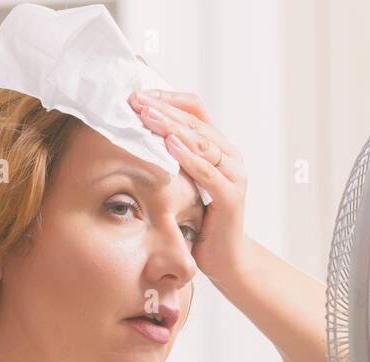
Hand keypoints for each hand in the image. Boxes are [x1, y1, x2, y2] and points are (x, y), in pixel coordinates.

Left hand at [128, 88, 248, 284]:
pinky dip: (188, 157)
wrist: (225, 258)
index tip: (138, 95)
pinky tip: (169, 144)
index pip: (195, 109)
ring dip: (171, 126)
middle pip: (195, 121)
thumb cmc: (201, 220)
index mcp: (219, 147)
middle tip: (135, 100)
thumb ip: (172, 159)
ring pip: (201, 141)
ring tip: (147, 116)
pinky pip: (208, 172)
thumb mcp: (183, 182)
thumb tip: (135, 134)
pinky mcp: (231, 198)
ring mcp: (234, 176)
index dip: (167, 98)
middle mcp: (230, 156)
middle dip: (162, 109)